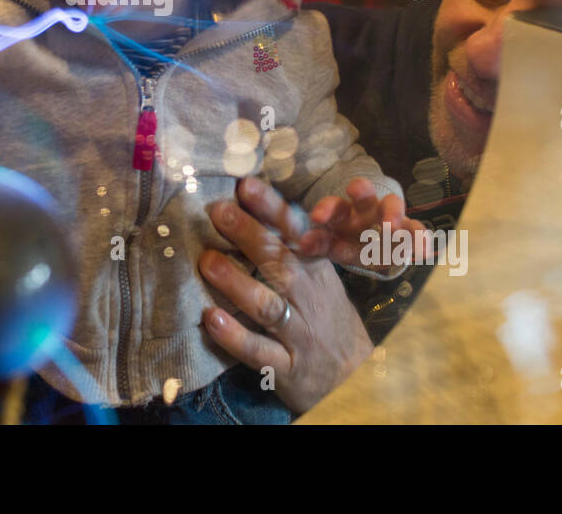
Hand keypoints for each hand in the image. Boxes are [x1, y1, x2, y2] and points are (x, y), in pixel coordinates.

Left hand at [197, 176, 374, 414]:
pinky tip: (210, 319)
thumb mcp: (318, 279)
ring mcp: (298, 333)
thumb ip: (290, 246)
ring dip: (236, 283)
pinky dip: (234, 335)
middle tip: (219, 211)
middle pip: (281, 263)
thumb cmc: (325, 317)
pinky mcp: (286, 367)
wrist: (355, 375)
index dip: (271, 208)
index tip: (246, 184)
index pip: (296, 234)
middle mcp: (308, 298)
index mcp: (316, 271)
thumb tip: (249, 204)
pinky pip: (258, 351)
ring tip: (207, 261)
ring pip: (267, 306)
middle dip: (250, 235)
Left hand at [300, 177, 425, 271]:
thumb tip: (303, 243)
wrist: (374, 250)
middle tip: (355, 189)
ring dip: (392, 213)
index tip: (316, 217)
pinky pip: (417, 230)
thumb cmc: (347, 243)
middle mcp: (366, 208)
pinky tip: (423, 251)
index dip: (325, 208)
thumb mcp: (333, 246)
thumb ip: (319, 243)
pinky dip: (420, 238)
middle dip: (360, 188)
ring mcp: (389, 216)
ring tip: (391, 229)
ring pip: (393, 205)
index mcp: (343, 211)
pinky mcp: (408, 230)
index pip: (332, 204)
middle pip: (364, 192)